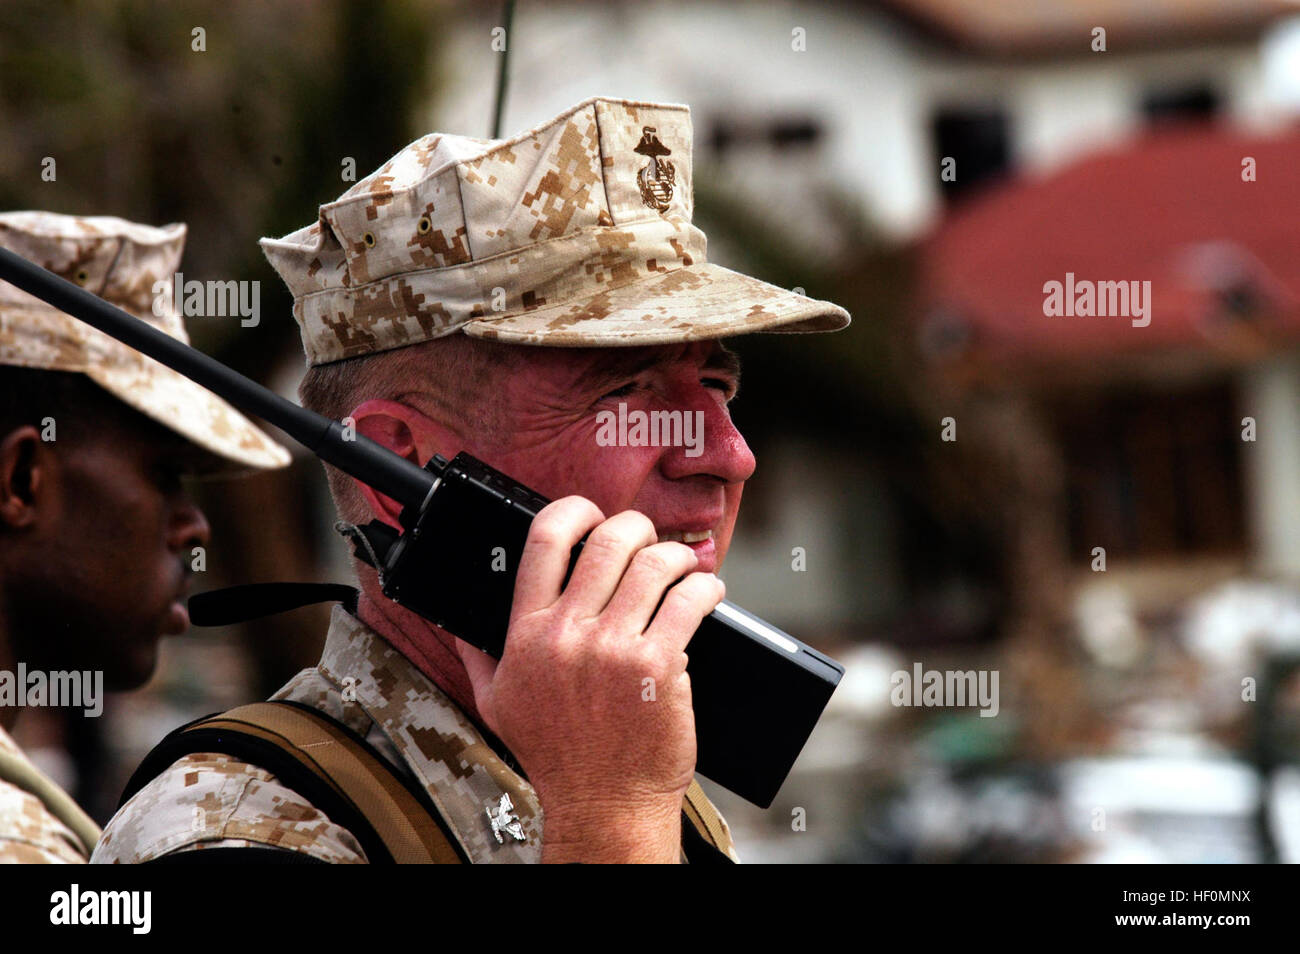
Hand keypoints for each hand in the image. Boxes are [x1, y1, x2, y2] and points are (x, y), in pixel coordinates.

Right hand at [456, 496, 724, 862]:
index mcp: (526, 635)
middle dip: (636, 528)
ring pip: (655, 564)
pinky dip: (705, 588)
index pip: (543, 541)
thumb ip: (479, 655)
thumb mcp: (497, 704)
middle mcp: (568, 635)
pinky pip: (690, 601)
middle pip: (609, 540)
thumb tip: (458, 621)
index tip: (590, 513)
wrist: (604, 805)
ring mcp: (614, 650)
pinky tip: (705, 593)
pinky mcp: (658, 667)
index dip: (573, 510)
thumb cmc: (557, 757)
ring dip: (676, 556)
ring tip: (682, 567)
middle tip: (647, 541)